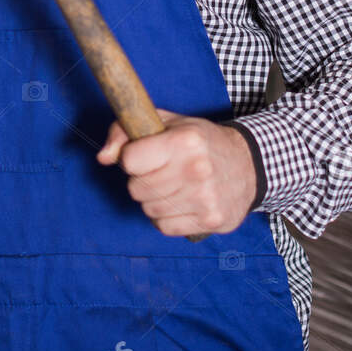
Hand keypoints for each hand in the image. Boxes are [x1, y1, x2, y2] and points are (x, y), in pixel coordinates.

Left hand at [96, 109, 256, 236]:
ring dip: (154, 200)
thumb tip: (102, 157)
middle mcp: (196, 169)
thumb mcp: (167, 123)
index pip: (129, 160)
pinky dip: (166, 217)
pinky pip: (164, 227)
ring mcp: (205, 197)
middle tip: (162, 171)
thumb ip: (125, 132)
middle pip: (136, 188)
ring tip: (174, 186)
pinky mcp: (210, 220)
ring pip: (148, 209)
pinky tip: (182, 202)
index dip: (132, 158)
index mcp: (185, 140)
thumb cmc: (200, 142)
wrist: (249, 164)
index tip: (145, 155)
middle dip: (142, 180)